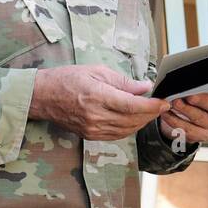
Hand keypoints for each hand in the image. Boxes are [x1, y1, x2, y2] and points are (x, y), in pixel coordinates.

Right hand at [29, 65, 167, 139]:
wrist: (42, 96)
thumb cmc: (67, 79)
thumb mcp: (97, 72)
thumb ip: (123, 82)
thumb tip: (145, 87)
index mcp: (98, 97)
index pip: (133, 106)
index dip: (152, 106)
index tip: (165, 102)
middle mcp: (95, 116)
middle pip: (133, 120)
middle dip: (151, 114)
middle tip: (161, 105)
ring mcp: (92, 129)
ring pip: (127, 130)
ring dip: (142, 122)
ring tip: (150, 111)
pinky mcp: (89, 135)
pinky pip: (116, 135)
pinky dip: (129, 128)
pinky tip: (135, 119)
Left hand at [157, 86, 207, 145]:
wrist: (187, 121)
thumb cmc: (194, 100)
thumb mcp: (200, 90)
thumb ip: (198, 82)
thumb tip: (182, 72)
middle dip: (201, 100)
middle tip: (189, 96)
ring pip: (200, 119)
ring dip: (185, 111)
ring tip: (173, 103)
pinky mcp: (202, 136)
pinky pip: (188, 130)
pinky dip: (175, 121)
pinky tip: (167, 114)